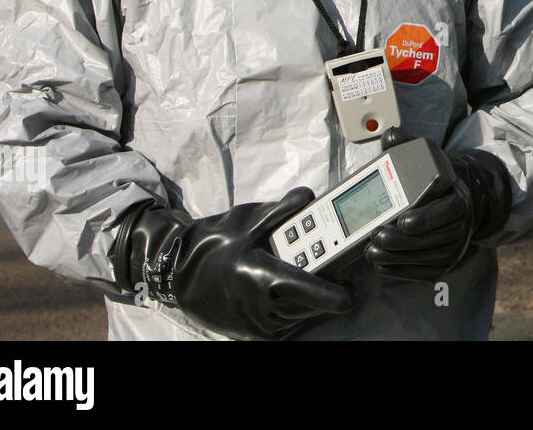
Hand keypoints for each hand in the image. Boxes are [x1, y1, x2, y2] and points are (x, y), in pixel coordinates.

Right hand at [111, 187, 353, 339]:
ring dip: (310, 297)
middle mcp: (268, 310)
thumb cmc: (214, 245)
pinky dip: (294, 307)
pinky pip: (289, 322)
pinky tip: (285, 287)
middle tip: (327, 264)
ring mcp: (262, 327)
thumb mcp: (248, 220)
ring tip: (299, 272)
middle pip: (319, 304)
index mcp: (271, 281)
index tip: (354, 280)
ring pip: (305, 314)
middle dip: (327, 285)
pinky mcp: (257, 335)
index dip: (344, 290)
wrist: (178, 274)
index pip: (323, 296)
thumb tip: (309, 196)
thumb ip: (282, 210)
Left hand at [364, 128, 511, 280]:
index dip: (428, 218)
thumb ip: (406, 146)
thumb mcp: (423, 159)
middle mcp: (461, 225)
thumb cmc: (432, 181)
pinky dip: (402, 270)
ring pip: (429, 257)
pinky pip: (425, 272)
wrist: (452, 199)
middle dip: (403, 241)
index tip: (403, 220)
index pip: (450, 210)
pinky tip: (383, 264)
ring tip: (372, 250)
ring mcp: (454, 246)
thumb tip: (392, 135)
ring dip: (398, 257)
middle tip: (377, 235)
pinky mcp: (444, 263)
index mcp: (459, 197)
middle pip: (436, 238)